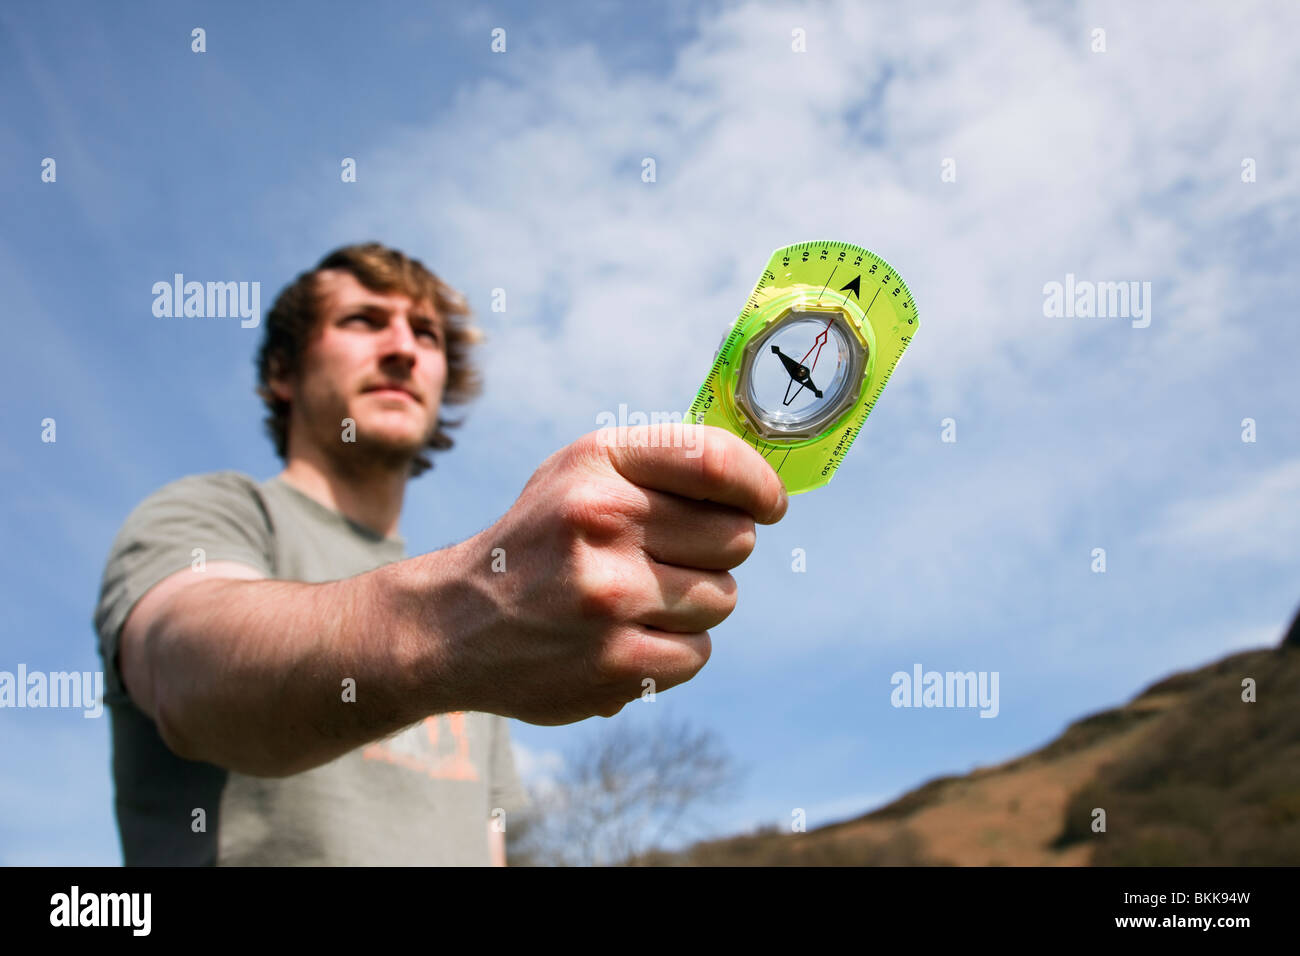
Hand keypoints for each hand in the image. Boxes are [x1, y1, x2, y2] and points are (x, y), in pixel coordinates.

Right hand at [447, 423, 787, 724]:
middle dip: (717, 551)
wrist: (455, 624)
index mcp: (598, 463)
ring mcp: (608, 597)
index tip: (768, 506)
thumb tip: (761, 485)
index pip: (716, 462)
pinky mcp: (615, 664)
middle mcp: (601, 522)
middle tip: (670, 559)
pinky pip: (698, 654)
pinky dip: (674, 651)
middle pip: (735, 538)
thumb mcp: (580, 473)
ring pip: (723, 598)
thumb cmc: (540, 540)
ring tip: (638, 602)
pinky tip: (626, 640)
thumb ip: (664, 465)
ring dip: (696, 604)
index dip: (759, 486)